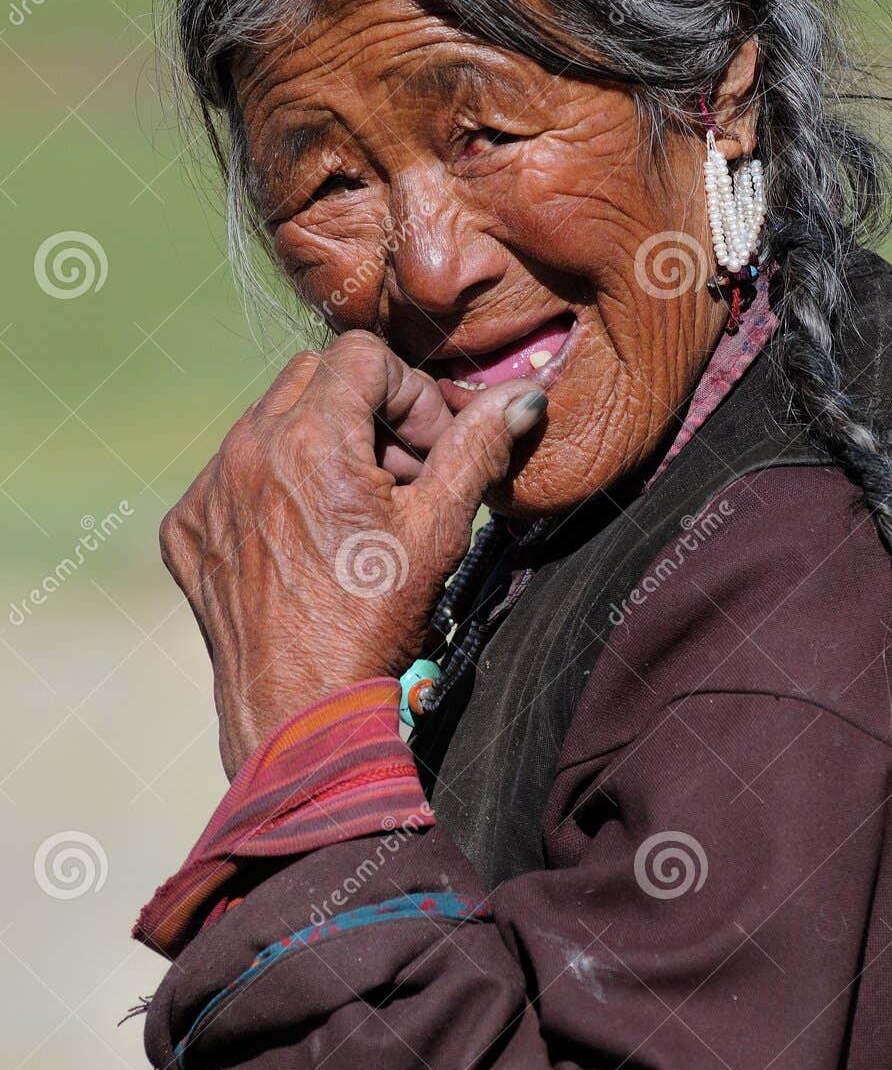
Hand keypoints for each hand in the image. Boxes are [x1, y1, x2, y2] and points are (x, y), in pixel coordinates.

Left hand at [159, 332, 545, 778]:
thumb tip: (526, 396)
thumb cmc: (374, 623)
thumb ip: (477, 448)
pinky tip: (305, 541)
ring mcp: (210, 489)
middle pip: (313, 378)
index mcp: (311, 436)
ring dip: (318, 445)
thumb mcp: (439, 528)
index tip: (431, 451)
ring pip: (269, 422)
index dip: (411, 394)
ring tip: (355, 512)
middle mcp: (248, 449)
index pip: (364, 356)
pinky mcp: (188, 529)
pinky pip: (230, 475)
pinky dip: (271, 489)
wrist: (302, 714)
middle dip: (365, 412)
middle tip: (401, 475)